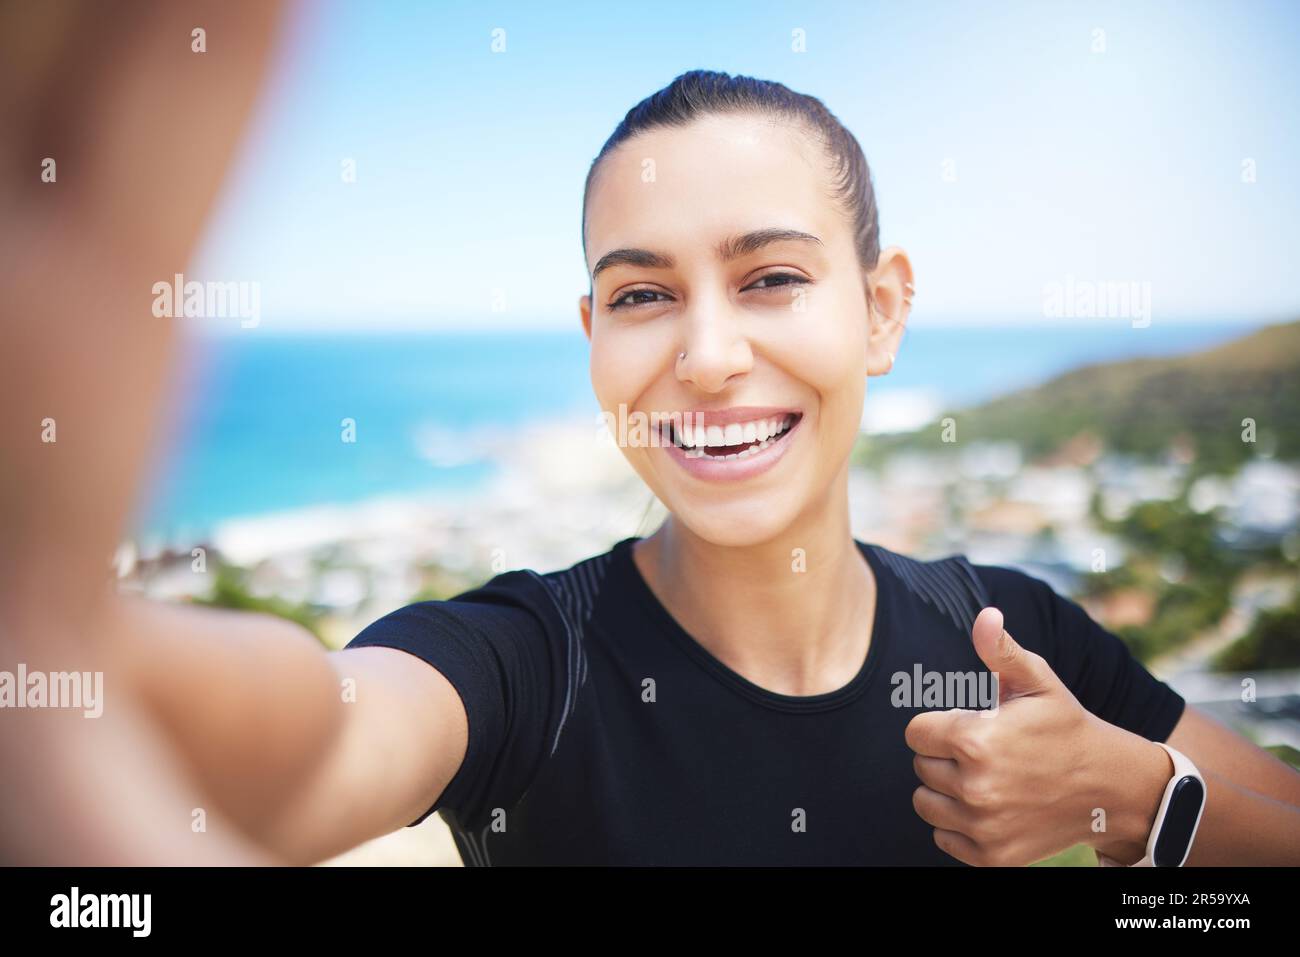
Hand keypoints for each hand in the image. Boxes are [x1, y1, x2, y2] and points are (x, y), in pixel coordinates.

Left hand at [904, 606, 1128, 865]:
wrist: (1110, 790)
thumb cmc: (1067, 729)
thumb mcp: (1039, 682)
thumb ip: (1001, 651)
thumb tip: (985, 616)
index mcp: (976, 740)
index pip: (916, 733)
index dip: (938, 726)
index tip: (965, 725)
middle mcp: (975, 787)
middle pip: (921, 766)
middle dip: (943, 756)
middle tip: (981, 752)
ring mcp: (982, 826)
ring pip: (926, 803)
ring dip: (945, 790)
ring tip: (980, 778)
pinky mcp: (991, 856)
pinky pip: (944, 837)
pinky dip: (958, 825)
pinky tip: (987, 807)